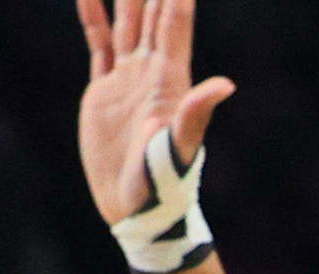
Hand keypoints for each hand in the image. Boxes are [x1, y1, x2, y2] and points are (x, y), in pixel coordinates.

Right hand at [73, 0, 232, 221]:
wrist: (138, 210)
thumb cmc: (165, 184)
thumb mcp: (179, 148)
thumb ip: (196, 115)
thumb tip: (224, 85)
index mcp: (170, 80)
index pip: (173, 26)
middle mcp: (151, 72)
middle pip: (152, 16)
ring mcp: (127, 79)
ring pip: (126, 24)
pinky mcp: (104, 92)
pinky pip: (99, 45)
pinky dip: (94, 19)